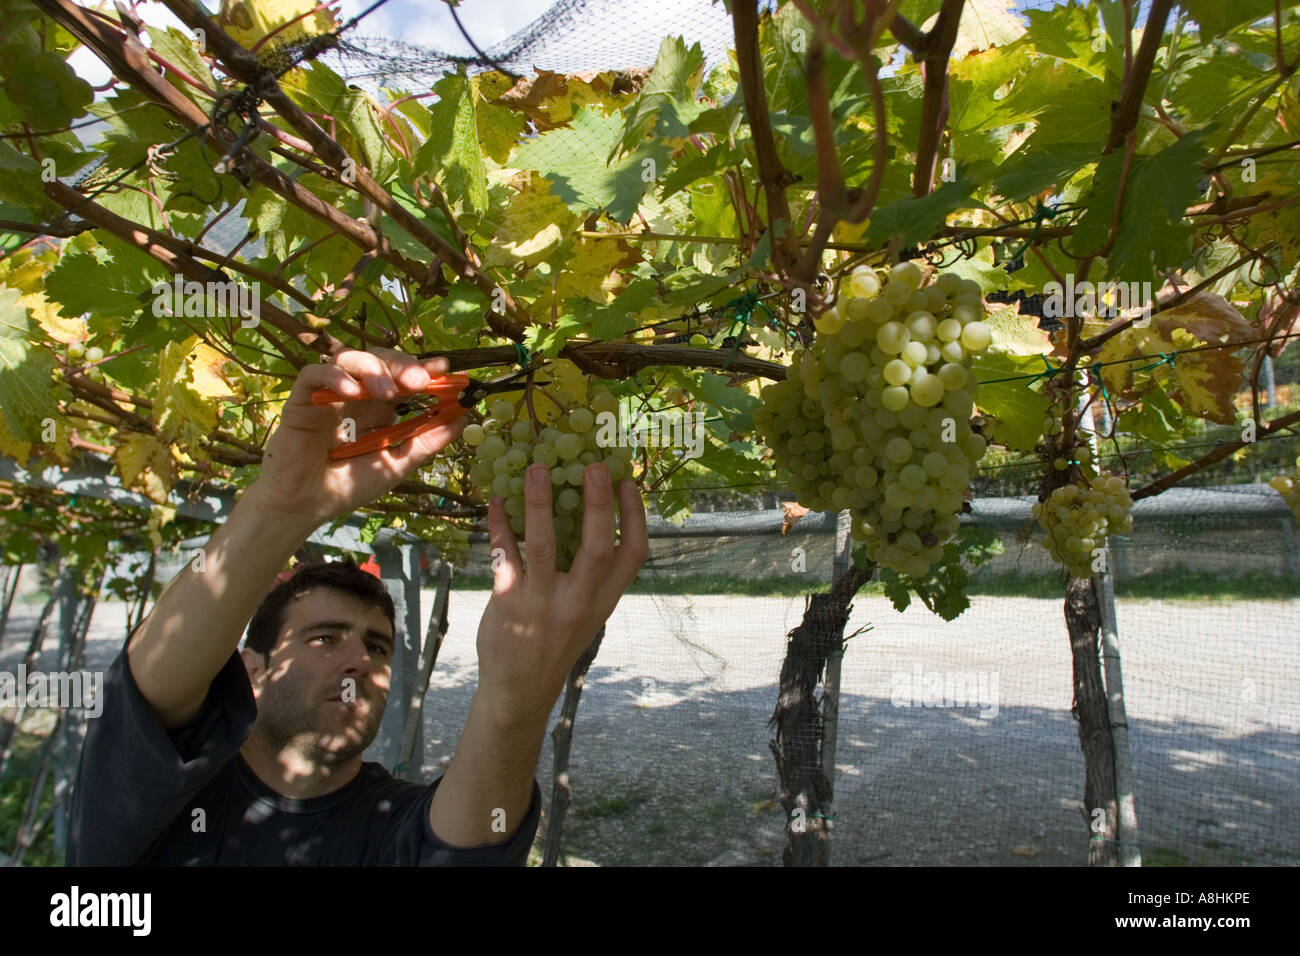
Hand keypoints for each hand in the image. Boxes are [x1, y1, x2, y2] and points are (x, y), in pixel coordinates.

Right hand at [249, 348, 464, 523]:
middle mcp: (357, 393)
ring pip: (350, 359)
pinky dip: (334, 377)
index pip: (404, 377)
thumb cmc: (350, 484)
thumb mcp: (397, 464)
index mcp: (381, 406)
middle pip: (381, 361)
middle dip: (403, 366)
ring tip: (390, 393)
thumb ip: (427, 443)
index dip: (425, 369)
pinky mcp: (302, 398)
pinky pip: (314, 374)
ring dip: (374, 371)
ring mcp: (330, 393)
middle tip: (421, 381)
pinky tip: (351, 391)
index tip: (446, 369)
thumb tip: (464, 419)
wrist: (308, 505)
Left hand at [475, 461, 648, 725]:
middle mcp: (580, 602)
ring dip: (540, 503)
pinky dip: (499, 525)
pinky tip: (495, 499)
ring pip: (545, 546)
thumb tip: (590, 514)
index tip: (627, 481)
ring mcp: (543, 604)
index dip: (635, 516)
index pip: (634, 555)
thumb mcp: (588, 612)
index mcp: (605, 599)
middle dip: (598, 504)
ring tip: (536, 468)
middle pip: (597, 548)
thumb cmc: (556, 642)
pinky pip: (504, 556)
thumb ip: (593, 574)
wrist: (520, 691)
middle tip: (593, 466)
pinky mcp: (508, 605)